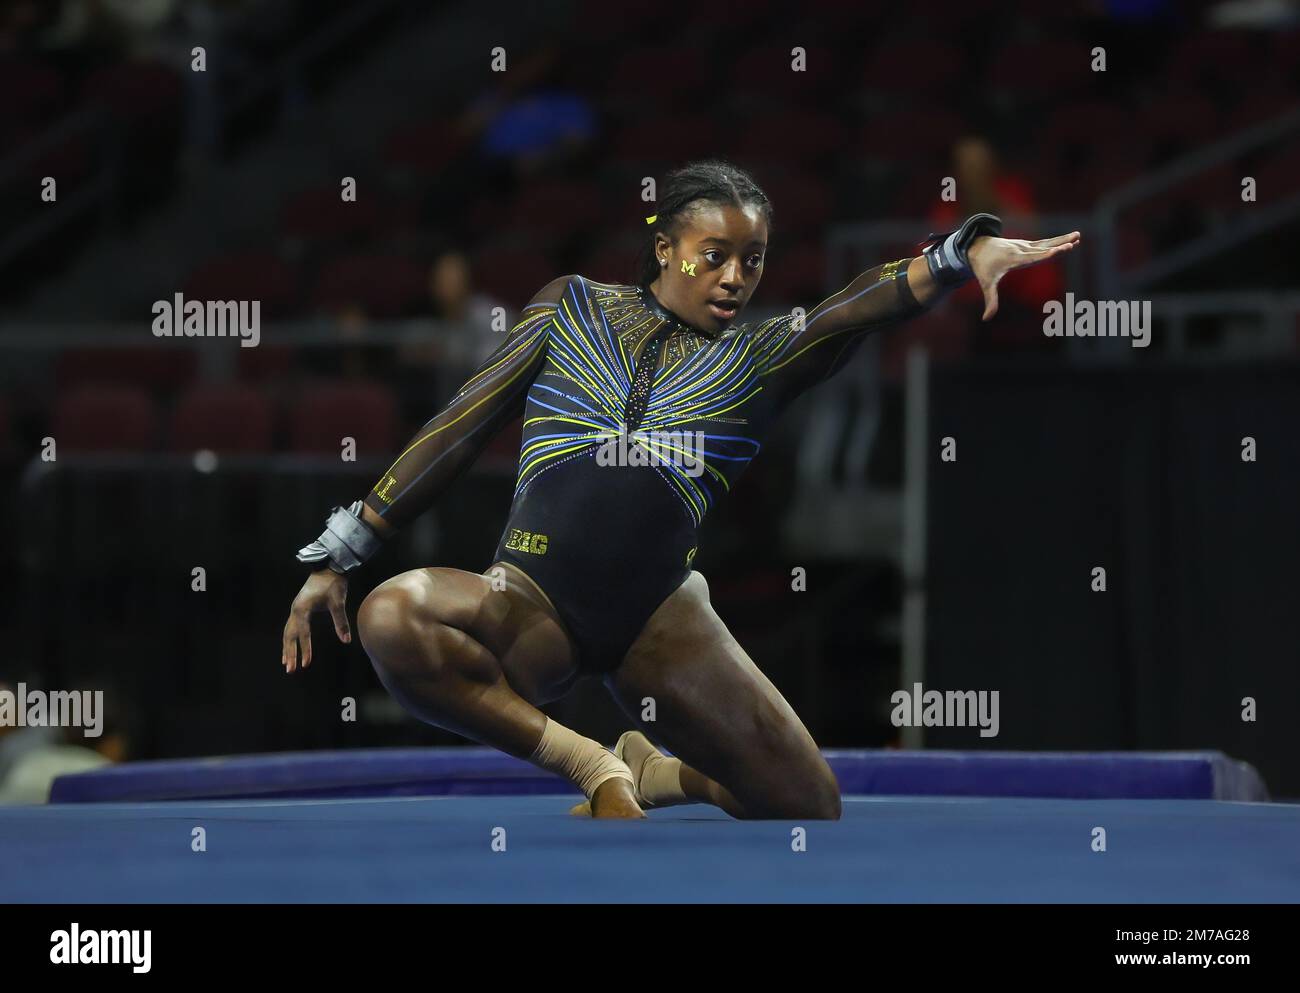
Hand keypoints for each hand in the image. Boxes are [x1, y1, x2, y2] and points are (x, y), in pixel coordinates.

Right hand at [281, 568, 350, 673]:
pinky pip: (291, 628)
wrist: (329, 568)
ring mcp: (295, 609)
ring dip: (287, 649)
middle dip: (290, 653)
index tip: (307, 664)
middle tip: (291, 670)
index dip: (305, 649)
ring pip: (288, 633)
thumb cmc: (334, 584)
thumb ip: (341, 621)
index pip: (303, 633)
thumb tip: (347, 640)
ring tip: (287, 665)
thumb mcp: (338, 602)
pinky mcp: (299, 609)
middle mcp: (295, 610)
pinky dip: (290, 640)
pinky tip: (290, 650)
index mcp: (302, 609)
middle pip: (289, 636)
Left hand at [967, 231, 1081, 320]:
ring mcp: (1025, 245)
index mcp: (1013, 259)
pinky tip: (1070, 240)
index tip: (1056, 251)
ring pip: (1046, 242)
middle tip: (1073, 242)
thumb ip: (990, 301)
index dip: (1044, 255)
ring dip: (1062, 239)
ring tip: (1078, 236)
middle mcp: (1022, 250)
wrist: (977, 246)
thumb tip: (986, 319)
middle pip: (1043, 248)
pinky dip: (1057, 240)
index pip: (1031, 257)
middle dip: (1058, 245)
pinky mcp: (1027, 244)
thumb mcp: (986, 284)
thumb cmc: (983, 267)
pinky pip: (1045, 242)